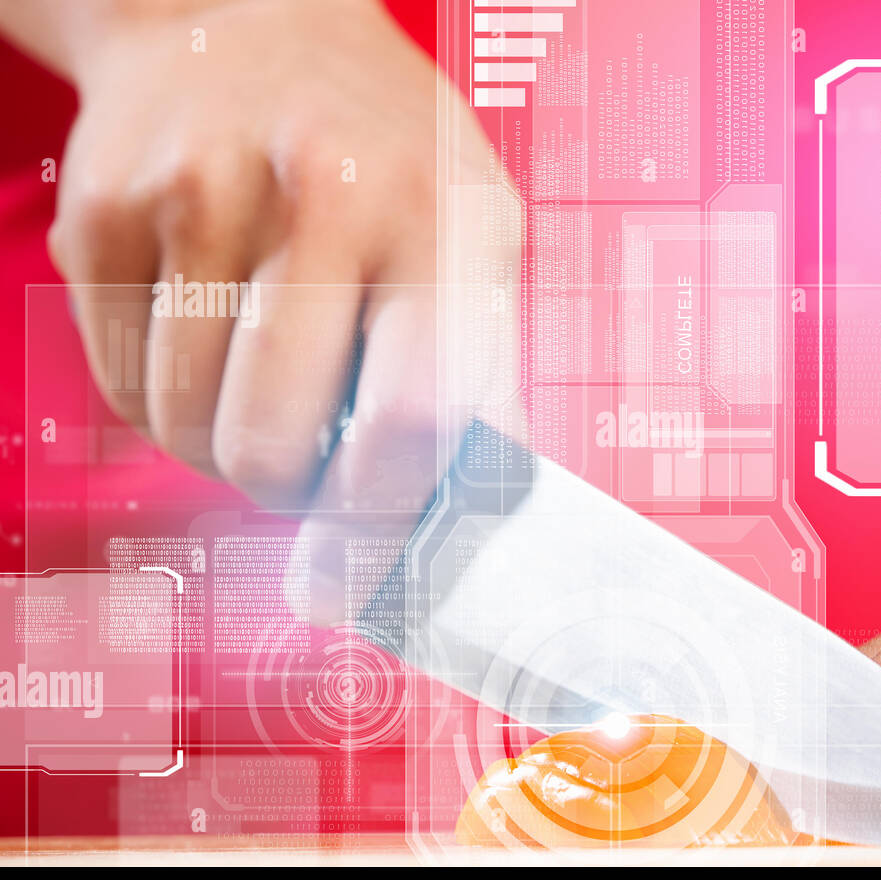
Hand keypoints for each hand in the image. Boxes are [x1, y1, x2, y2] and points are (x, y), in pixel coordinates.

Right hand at [47, 0, 521, 623]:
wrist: (240, 15)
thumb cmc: (380, 143)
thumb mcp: (473, 224)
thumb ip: (479, 364)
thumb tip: (460, 516)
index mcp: (432, 215)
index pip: (412, 421)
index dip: (385, 507)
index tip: (370, 528)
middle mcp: (317, 198)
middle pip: (277, 443)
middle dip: (287, 490)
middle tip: (303, 469)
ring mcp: (195, 197)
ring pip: (185, 428)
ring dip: (220, 451)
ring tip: (256, 398)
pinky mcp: (103, 212)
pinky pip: (121, 387)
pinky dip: (161, 406)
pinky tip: (202, 353)